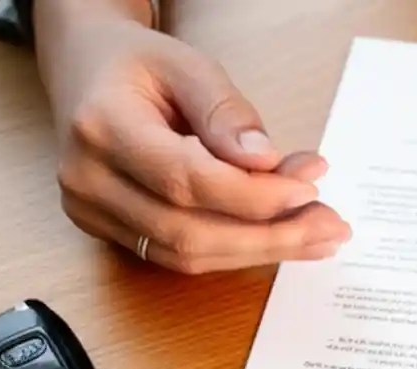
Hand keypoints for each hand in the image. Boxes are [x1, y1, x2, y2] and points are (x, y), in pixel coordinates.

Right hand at [35, 2, 349, 272]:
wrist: (87, 73)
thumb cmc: (138, 65)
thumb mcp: (188, 65)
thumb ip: (226, 112)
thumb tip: (265, 160)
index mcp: (102, 128)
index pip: (186, 180)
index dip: (253, 195)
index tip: (309, 189)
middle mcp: (87, 179)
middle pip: (188, 232)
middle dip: (269, 235)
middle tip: (330, 224)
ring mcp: (92, 212)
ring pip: (186, 254)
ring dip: (261, 250)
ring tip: (318, 234)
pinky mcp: (109, 232)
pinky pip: (179, 256)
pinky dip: (237, 250)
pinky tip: (282, 238)